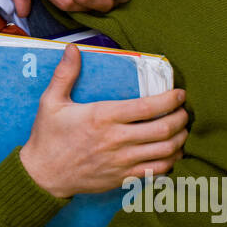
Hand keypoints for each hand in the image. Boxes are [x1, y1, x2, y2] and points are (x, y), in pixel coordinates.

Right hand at [18, 44, 187, 198]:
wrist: (42, 175)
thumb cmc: (47, 137)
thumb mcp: (50, 102)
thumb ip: (65, 74)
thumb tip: (73, 48)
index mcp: (103, 116)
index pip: (148, 107)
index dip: (171, 100)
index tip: (180, 94)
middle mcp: (116, 139)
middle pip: (164, 129)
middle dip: (181, 119)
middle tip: (184, 112)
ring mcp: (121, 161)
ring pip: (165, 151)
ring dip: (180, 140)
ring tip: (182, 131)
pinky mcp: (123, 178)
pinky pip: (156, 171)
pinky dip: (170, 162)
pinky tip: (171, 154)